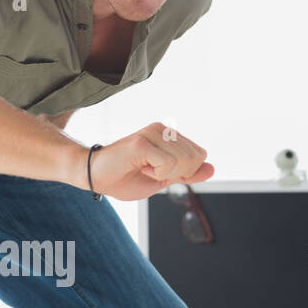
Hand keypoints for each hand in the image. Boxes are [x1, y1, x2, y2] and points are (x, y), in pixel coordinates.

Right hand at [87, 122, 213, 200]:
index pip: (199, 155)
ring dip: (163, 175)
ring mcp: (152, 133)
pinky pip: (168, 165)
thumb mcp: (163, 179)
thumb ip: (187, 173)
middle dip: (176, 174)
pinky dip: (155, 174)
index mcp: (169, 135)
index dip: (184, 173)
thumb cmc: (124, 178)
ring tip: (143, 167)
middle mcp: (163, 129)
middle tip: (150, 170)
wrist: (95, 177)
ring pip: (182, 162)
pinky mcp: (142, 141)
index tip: (159, 171)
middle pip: (195, 158)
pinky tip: (139, 167)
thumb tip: (212, 169)